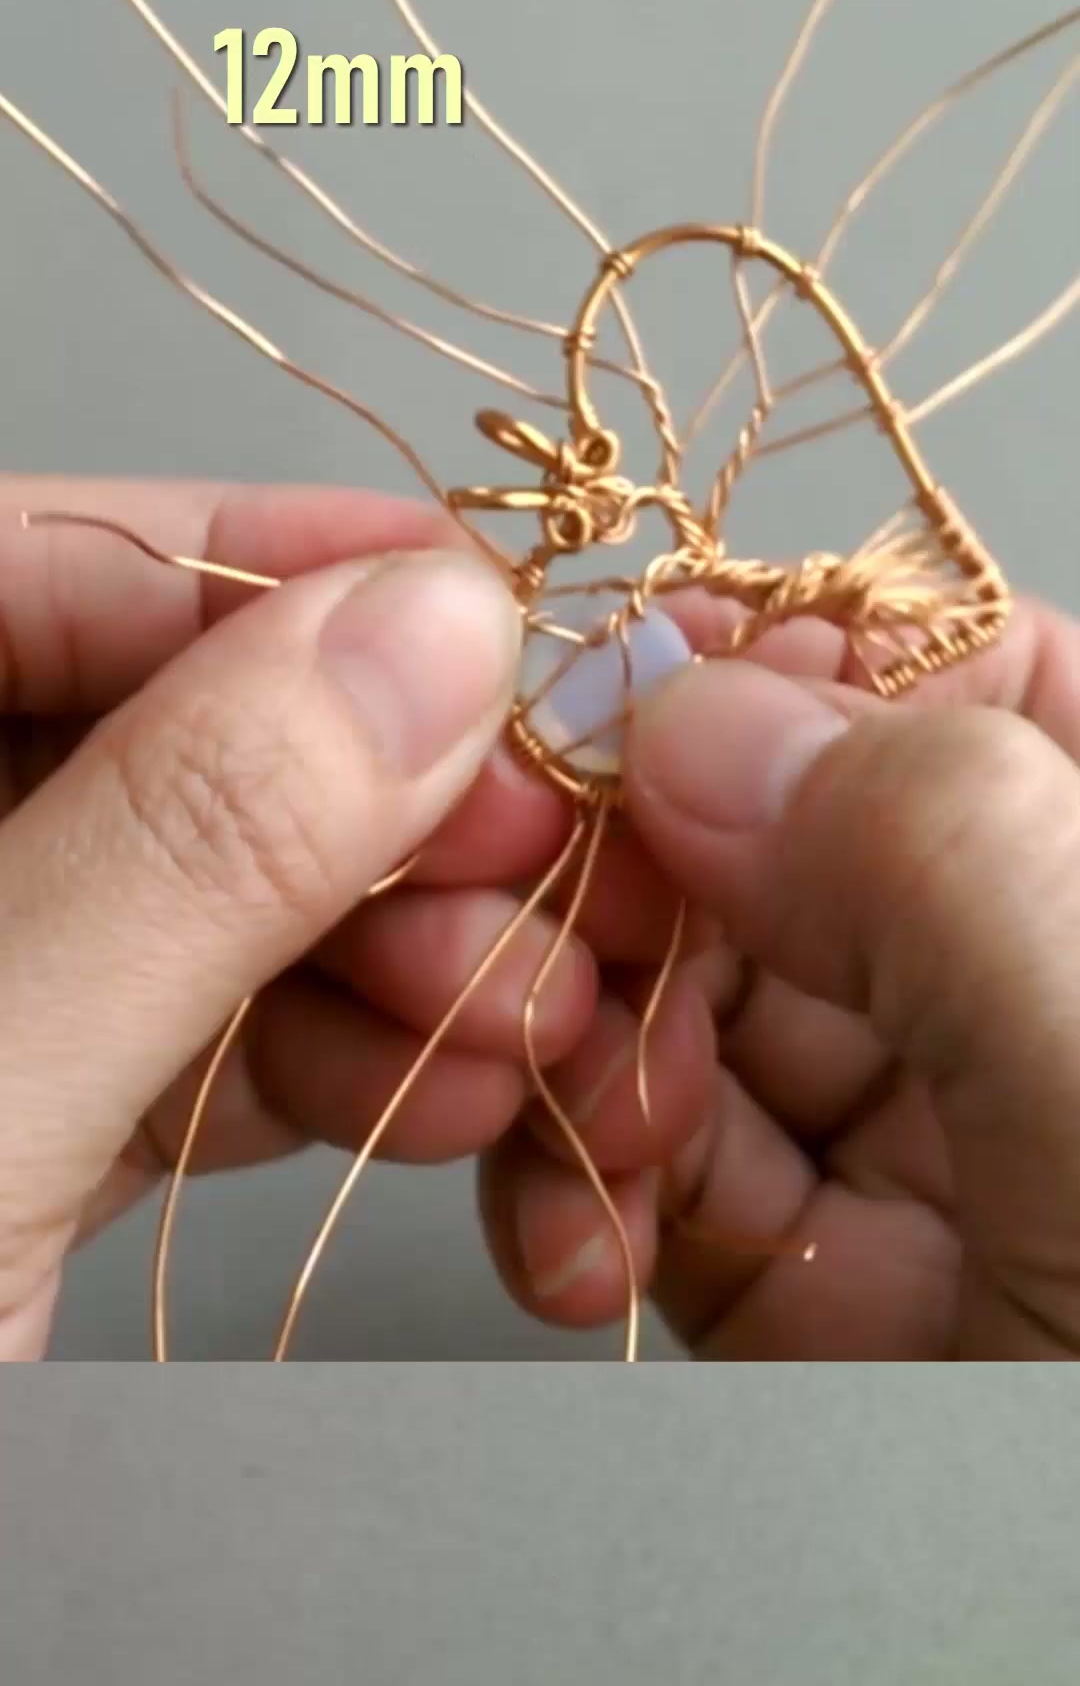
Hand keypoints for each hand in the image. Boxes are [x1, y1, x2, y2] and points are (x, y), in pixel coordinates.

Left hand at [0, 475, 600, 1359]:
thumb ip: (178, 854)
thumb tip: (414, 636)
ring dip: (402, 937)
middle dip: (372, 793)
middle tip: (541, 848)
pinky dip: (359, 1048)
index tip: (461, 610)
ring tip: (536, 1008)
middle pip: (147, 730)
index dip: (249, 567)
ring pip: (213, 892)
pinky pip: (218, 1036)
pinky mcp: (37, 1133)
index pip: (11, 570)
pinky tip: (468, 1075)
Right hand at [481, 597, 1079, 1358]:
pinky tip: (577, 1235)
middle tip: (522, 911)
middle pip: (777, 835)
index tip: (620, 698)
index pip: (954, 672)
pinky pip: (652, 1178)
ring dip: (566, 1029)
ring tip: (540, 1085)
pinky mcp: (811, 1288)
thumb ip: (939, 866)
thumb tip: (696, 714)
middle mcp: (1010, 987)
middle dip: (621, 870)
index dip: (774, 659)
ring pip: (680, 996)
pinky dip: (569, 1187)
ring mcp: (915, 1143)